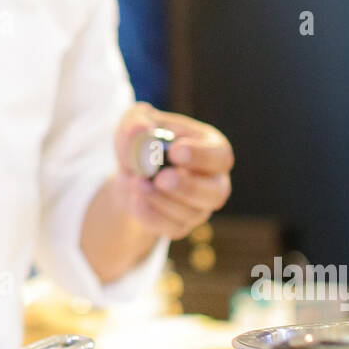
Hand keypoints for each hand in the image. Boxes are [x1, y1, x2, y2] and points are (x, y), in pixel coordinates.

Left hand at [112, 103, 233, 240]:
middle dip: (187, 187)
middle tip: (161, 178)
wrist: (129, 176)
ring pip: (191, 213)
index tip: (174, 151)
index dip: (200, 155)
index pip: (219, 156)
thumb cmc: (141, 143)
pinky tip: (135, 200)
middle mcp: (213, 181)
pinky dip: (151, 216)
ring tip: (136, 182)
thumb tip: (141, 129)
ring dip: (161, 200)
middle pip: (215, 192)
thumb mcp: (134, 123)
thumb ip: (137, 120)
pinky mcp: (180, 226)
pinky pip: (172, 228)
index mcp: (212, 148)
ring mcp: (199, 208)